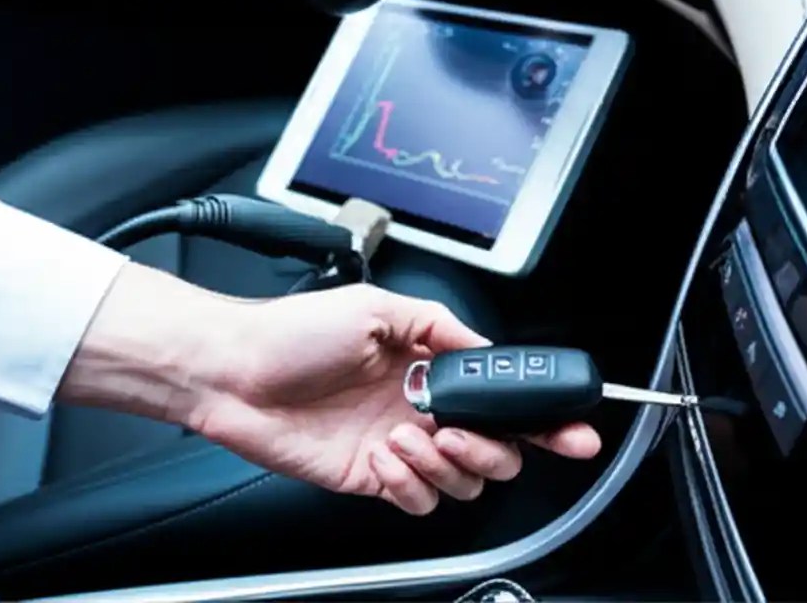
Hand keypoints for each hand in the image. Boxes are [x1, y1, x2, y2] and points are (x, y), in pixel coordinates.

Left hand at [61, 265, 601, 515]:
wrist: (234, 370)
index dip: (543, 417)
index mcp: (429, 368)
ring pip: (462, 481)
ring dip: (444, 463)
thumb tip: (485, 350)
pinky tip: (383, 455)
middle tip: (459, 433)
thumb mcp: (378, 306)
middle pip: (496, 450)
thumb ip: (440, 327)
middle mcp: (421, 409)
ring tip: (407, 435)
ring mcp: (399, 447)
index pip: (501, 400)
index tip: (572, 428)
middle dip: (493, 448)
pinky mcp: (372, 478)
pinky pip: (417, 500)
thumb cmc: (291, 332)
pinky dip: (409, 483)